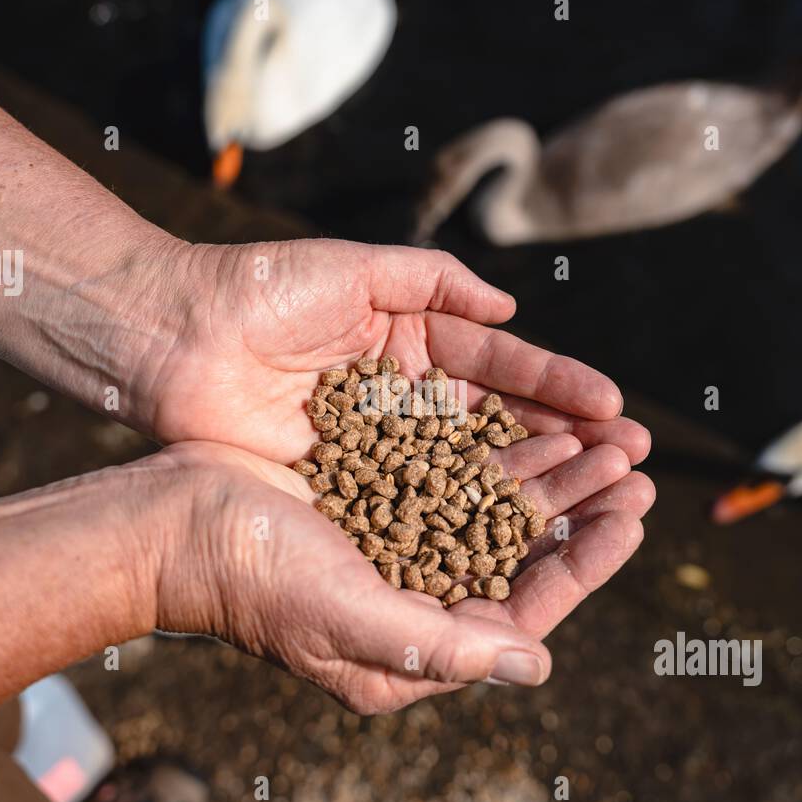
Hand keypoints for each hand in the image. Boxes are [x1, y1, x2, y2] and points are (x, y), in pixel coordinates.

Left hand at [138, 238, 652, 469]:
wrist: (174, 338)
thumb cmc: (262, 290)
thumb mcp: (357, 268)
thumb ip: (434, 281)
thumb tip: (510, 303)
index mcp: (412, 342)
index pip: (501, 367)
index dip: (556, 387)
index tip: (612, 407)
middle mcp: (407, 400)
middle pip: (499, 425)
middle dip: (564, 442)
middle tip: (627, 463)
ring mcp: (381, 448)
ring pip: (469, 469)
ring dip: (532, 484)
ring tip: (595, 497)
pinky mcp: (349, 486)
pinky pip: (417, 503)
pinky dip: (465, 517)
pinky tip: (517, 533)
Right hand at [142, 437, 653, 713]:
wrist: (170, 521)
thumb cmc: (249, 577)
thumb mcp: (347, 616)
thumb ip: (442, 646)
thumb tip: (537, 667)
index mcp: (413, 656)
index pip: (523, 614)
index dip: (583, 565)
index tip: (632, 517)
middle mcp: (413, 611)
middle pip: (521, 561)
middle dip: (579, 513)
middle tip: (634, 469)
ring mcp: (398, 558)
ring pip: (497, 518)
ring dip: (549, 480)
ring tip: (603, 442)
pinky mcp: (380, 510)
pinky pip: (458, 484)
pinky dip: (499, 458)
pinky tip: (534, 427)